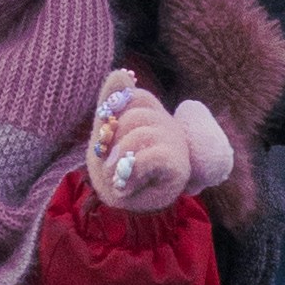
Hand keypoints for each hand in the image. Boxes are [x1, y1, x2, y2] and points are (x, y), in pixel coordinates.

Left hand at [86, 72, 193, 211]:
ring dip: (119, 160)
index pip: (133, 96)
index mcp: (152, 115)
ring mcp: (177, 144)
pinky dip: (131, 172)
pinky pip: (151, 155)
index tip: (105, 140)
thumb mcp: (105, 137)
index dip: (113, 113)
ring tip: (117, 179)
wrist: (122, 213)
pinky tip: (127, 185)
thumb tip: (122, 71)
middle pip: (136, 113)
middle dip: (113, 140)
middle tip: (110, 165)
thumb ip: (111, 104)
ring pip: (141, 133)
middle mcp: (169, 125)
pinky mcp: (178, 166)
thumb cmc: (114, 174)